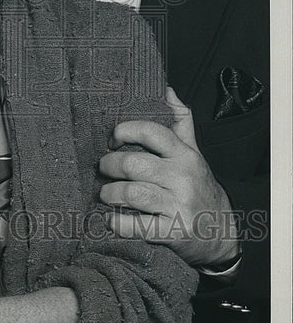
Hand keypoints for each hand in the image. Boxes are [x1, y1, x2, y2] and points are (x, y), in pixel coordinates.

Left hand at [99, 88, 239, 267]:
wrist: (220, 230)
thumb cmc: (198, 185)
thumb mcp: (192, 151)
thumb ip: (179, 120)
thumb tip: (166, 90)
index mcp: (184, 154)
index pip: (151, 132)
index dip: (125, 131)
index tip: (112, 139)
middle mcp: (182, 177)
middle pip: (134, 164)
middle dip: (109, 165)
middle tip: (102, 169)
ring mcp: (179, 205)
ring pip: (132, 193)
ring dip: (109, 193)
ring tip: (105, 193)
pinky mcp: (173, 232)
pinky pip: (138, 226)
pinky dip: (119, 223)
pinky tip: (112, 219)